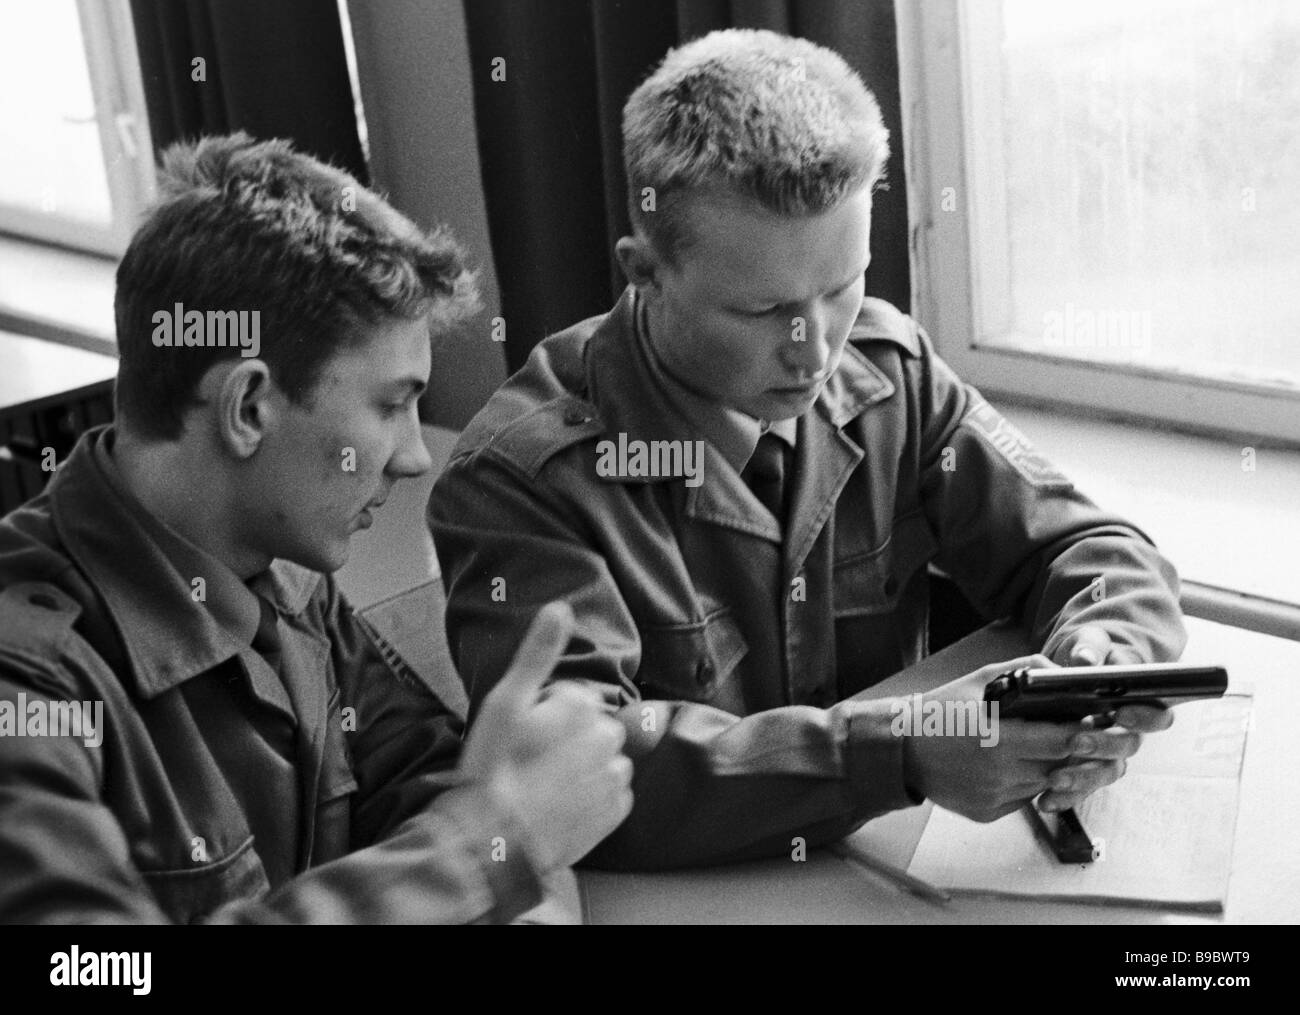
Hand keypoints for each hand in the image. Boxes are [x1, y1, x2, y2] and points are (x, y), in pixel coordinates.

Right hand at [458, 602, 633, 872]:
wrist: (494, 841)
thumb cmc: (492, 769)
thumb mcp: (504, 702)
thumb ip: (537, 653)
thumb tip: (560, 608)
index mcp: (582, 706)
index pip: (569, 698)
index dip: (542, 715)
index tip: (521, 735)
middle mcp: (608, 738)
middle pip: (590, 727)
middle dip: (567, 738)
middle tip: (529, 760)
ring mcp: (614, 777)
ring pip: (602, 759)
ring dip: (581, 767)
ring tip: (543, 785)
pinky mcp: (615, 812)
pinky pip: (610, 794)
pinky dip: (591, 797)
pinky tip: (561, 805)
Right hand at [900, 653, 1144, 821]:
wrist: (901, 749)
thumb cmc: (940, 711)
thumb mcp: (980, 679)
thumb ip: (1024, 670)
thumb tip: (1062, 673)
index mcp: (999, 740)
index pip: (1063, 741)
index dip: (1082, 731)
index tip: (1089, 721)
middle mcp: (999, 774)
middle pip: (1060, 765)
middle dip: (1069, 749)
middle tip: (1070, 732)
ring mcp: (994, 797)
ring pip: (1044, 784)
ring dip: (1047, 766)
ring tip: (1034, 746)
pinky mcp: (987, 813)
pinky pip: (1023, 799)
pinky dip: (1025, 782)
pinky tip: (1010, 765)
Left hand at [1037, 624, 1174, 811]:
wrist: (1067, 678)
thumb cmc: (1088, 655)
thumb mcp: (1090, 643)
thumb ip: (1092, 646)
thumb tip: (1086, 660)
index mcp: (1137, 702)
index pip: (1157, 715)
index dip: (1143, 717)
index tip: (1119, 713)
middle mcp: (1126, 731)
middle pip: (1127, 747)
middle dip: (1103, 745)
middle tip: (1076, 741)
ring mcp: (1106, 753)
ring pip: (1105, 773)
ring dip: (1082, 778)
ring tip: (1054, 777)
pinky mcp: (1084, 769)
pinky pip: (1081, 790)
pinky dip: (1063, 798)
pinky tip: (1044, 801)